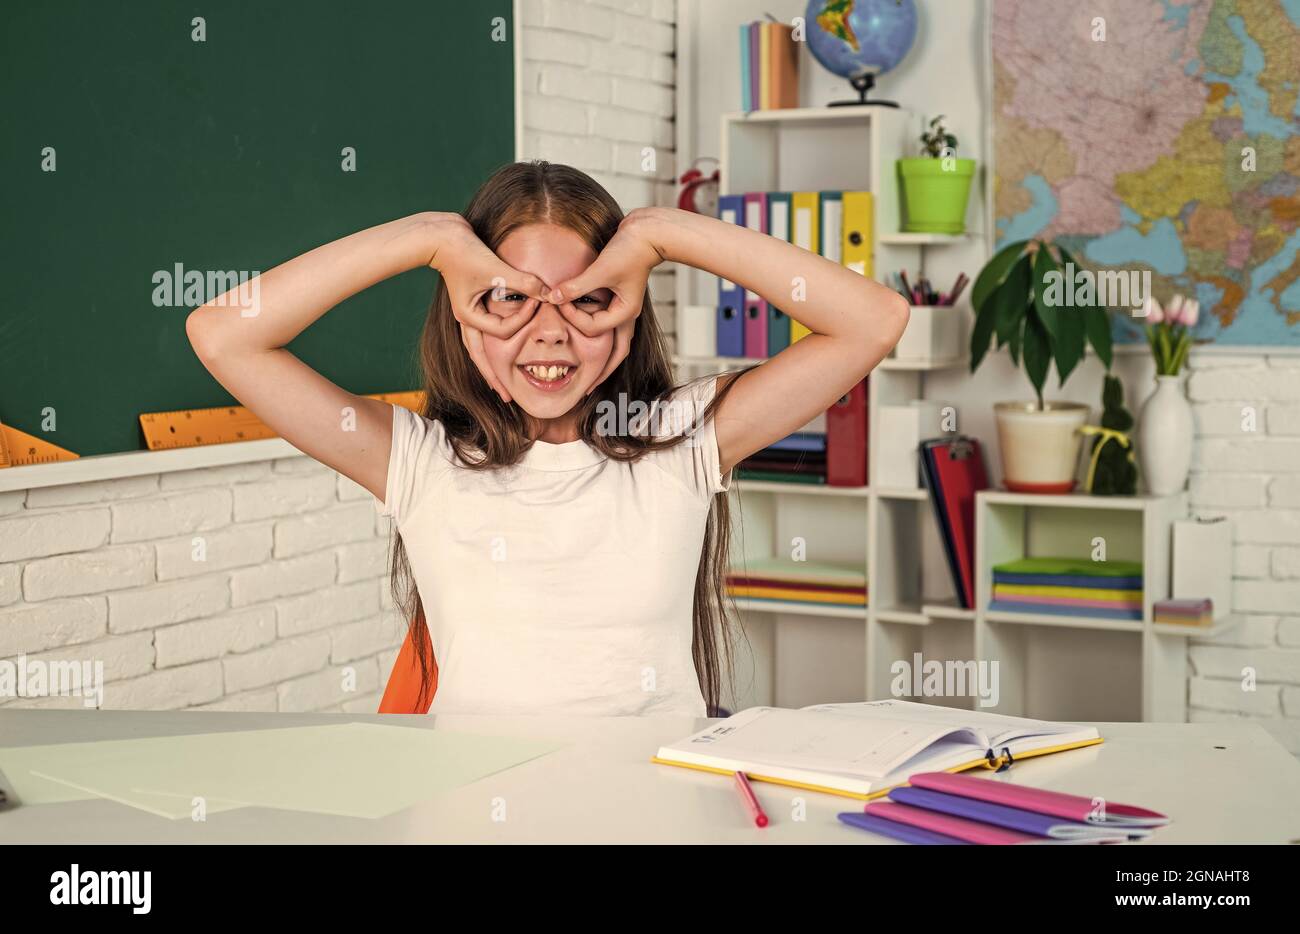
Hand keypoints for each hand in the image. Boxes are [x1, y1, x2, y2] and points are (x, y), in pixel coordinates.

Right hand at [427, 214, 547, 402]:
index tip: (538, 302)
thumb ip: (523, 282)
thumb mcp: (496, 268)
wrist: (442, 235)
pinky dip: (494, 340)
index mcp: (468, 316)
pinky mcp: (472, 303)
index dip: (523, 319)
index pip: (501, 331)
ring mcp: (468, 312)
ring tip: (502, 384)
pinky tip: (503, 350)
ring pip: (479, 348)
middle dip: (495, 377)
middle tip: (508, 397)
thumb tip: (549, 294)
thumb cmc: (465, 251)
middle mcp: (466, 318)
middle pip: (480, 357)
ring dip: (491, 365)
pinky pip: (485, 330)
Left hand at [548, 210, 664, 392]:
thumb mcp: (601, 270)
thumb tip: (552, 298)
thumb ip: (576, 286)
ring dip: (601, 357)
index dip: (574, 318)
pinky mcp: (619, 297)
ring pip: (613, 341)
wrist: (649, 232)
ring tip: (588, 373)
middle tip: (585, 390)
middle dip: (601, 373)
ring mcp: (624, 307)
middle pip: (616, 354)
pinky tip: (585, 334)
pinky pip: (607, 323)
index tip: (558, 301)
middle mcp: (626, 315)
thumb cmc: (630, 250)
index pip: (595, 328)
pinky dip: (596, 331)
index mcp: (626, 313)